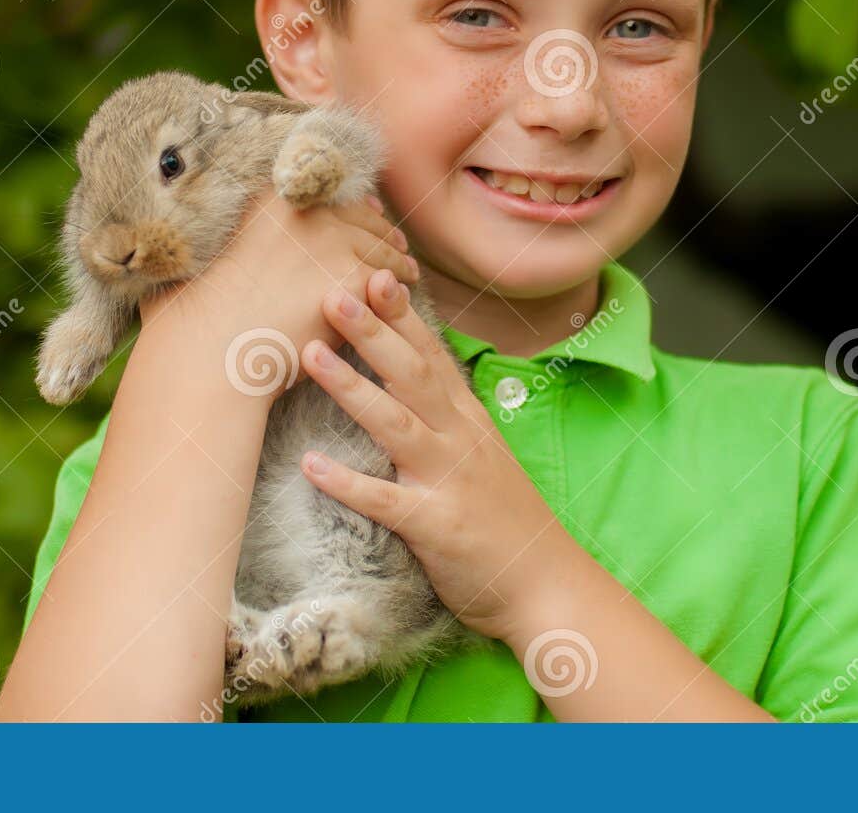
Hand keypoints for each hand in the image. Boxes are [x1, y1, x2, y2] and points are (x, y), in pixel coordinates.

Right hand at [140, 191, 419, 402]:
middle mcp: (301, 208)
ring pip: (379, 243)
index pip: (324, 191)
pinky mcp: (351, 276)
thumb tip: (185, 222)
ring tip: (404, 268)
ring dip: (394, 255)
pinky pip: (390, 277)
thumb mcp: (188, 253)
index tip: (359, 214)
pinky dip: (400, 285)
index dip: (345, 205)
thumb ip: (209, 231)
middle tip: (393, 242)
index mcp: (265, 195)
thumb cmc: (189, 318)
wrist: (210, 356)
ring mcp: (329, 238)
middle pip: (357, 213)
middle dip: (377, 227)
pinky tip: (405, 293)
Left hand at [295, 268, 579, 641]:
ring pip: (396, 423)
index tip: (372, 271)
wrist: (547, 586)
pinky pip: (385, 502)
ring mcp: (448, 481)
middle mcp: (459, 439)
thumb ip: (446, 415)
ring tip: (310, 355)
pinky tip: (310, 466)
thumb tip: (406, 376)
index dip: (401, 313)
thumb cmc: (505, 520)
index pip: (431, 354)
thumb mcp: (480, 453)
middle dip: (371, 331)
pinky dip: (348, 483)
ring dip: (351, 387)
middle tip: (332, 291)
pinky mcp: (435, 527)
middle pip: (411, 374)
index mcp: (467, 419)